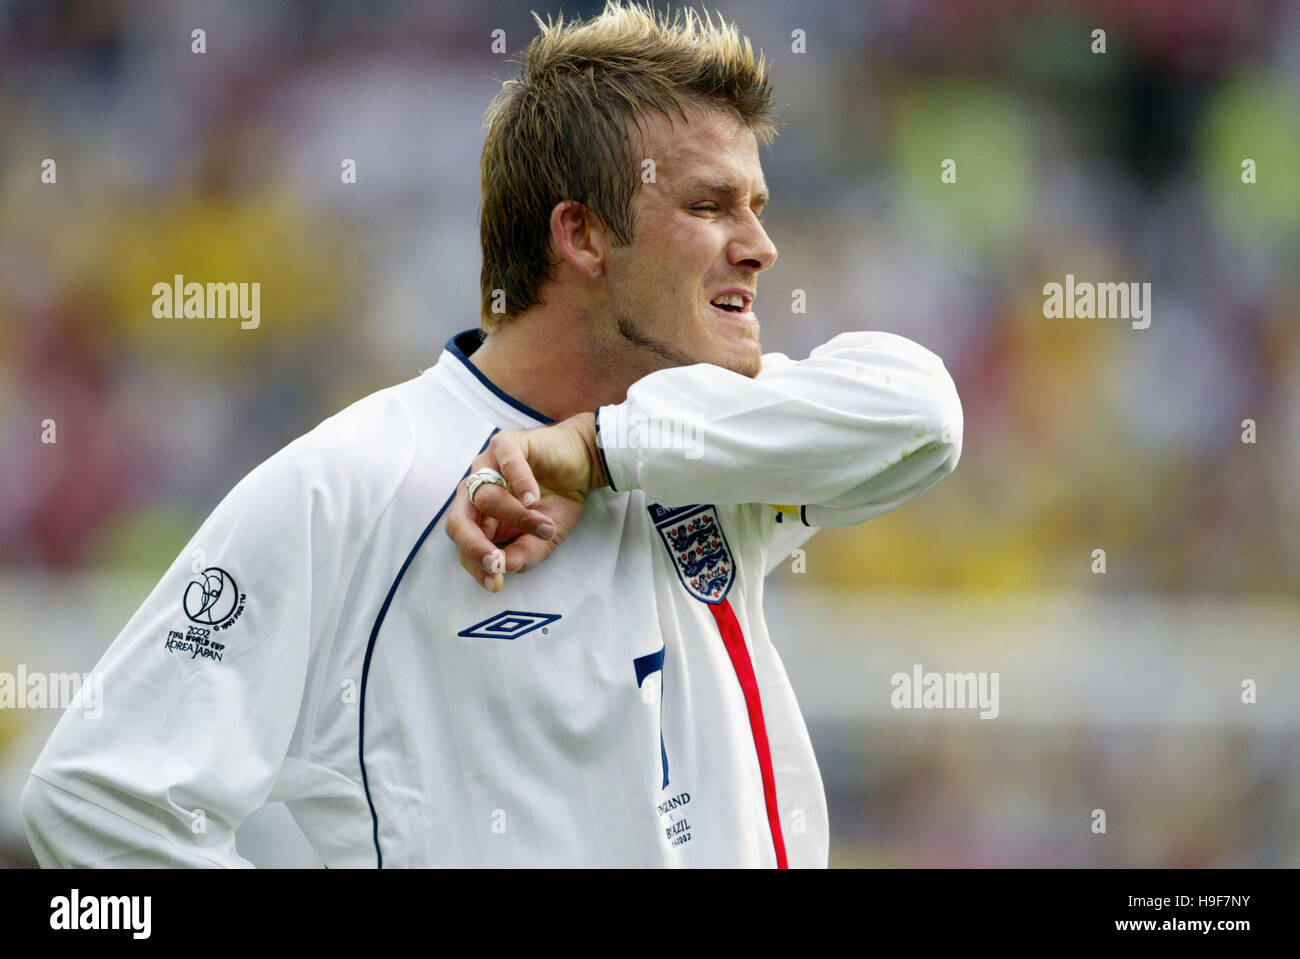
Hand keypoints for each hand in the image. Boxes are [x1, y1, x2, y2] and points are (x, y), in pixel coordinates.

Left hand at [445, 412, 608, 590]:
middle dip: (474, 546)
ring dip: (518, 517)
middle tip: (496, 563)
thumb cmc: (558, 501)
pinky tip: (532, 500)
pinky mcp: (507, 444)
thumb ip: (524, 553)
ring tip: (546, 528)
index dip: (476, 565)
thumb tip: (504, 568)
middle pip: (459, 521)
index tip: (496, 583)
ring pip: (487, 497)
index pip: (465, 544)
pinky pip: (506, 464)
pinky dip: (519, 483)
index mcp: (480, 516)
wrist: (583, 465)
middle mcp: (476, 491)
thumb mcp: (544, 539)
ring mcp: (488, 466)